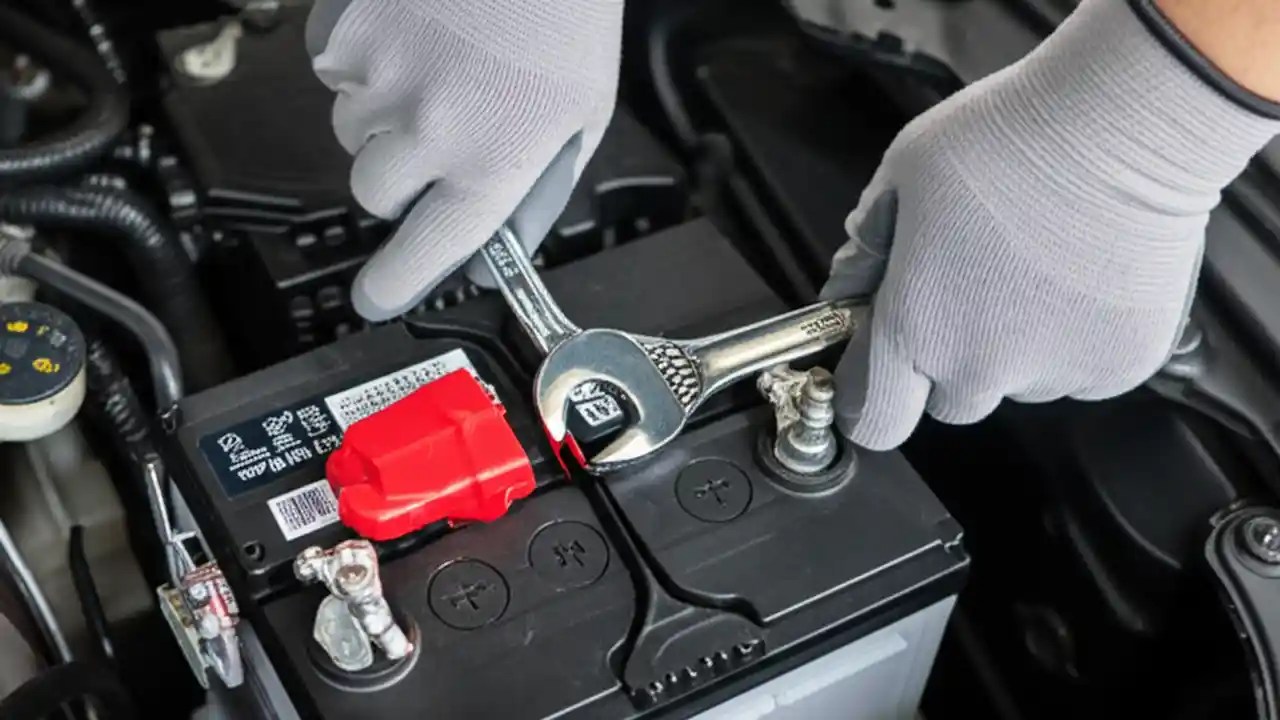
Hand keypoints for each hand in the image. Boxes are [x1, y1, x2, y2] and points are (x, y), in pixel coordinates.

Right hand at [307, 0, 623, 319]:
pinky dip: (361, 61)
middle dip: (397, 176)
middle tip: (435, 133)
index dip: (395, 284)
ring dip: (382, 114)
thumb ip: (533, 190)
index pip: (425, 254)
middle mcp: (428, 132)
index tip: (378, 297)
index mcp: (493, 163)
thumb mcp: (582, 119)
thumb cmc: (566, 17)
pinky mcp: (342, 32)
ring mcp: (376, 79)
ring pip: (351, 131)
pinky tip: (413, 34)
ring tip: (436, 66)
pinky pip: (332, 70)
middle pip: (373, 194)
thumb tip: (489, 245)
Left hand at [820, 0, 1278, 450]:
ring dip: (1016, 346)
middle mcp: (983, 369)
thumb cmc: (1007, 139)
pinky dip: (1075, 337)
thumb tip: (845, 296)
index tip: (874, 371)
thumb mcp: (899, 177)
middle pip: (949, 402)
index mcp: (916, 330)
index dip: (868, 398)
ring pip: (1018, 384)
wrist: (1125, 123)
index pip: (873, 419)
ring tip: (1033, 266)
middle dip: (948, 359)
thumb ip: (862, 251)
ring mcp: (1056, 374)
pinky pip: (1080, 372)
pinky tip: (1078, 275)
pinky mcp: (1120, 366)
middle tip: (970, 284)